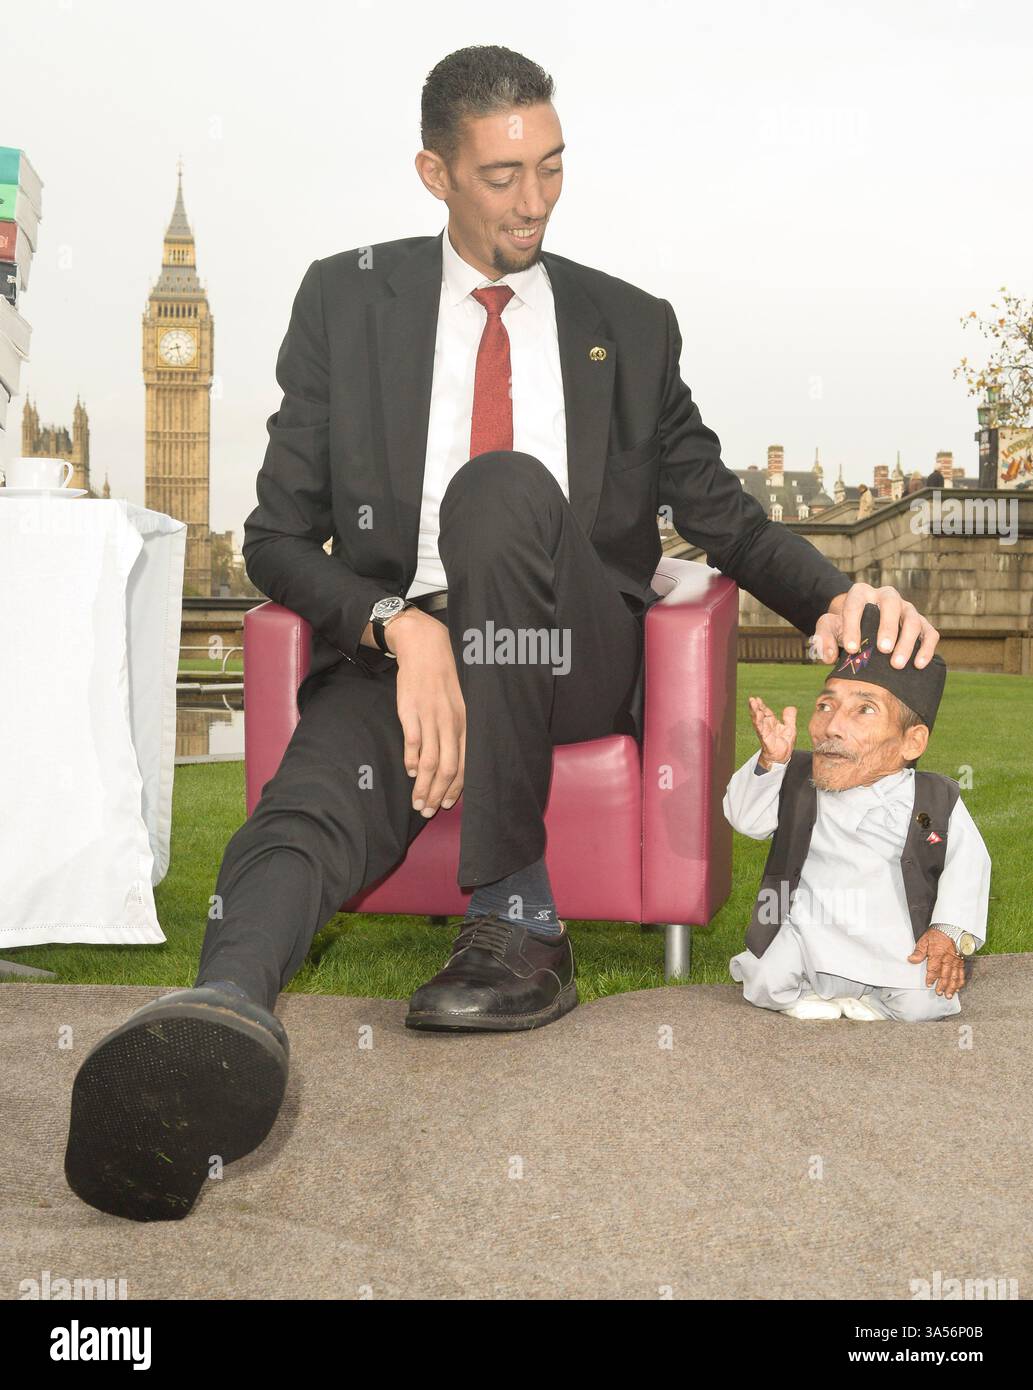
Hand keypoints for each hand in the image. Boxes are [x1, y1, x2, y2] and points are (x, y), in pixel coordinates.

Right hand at [389, 609, 465, 816]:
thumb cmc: (444, 680)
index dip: (456, 789)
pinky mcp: (411, 711)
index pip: (465, 765)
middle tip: (427, 811)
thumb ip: (456, 734)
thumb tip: (449, 764)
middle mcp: (452, 723)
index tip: (445, 804)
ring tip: (416, 802)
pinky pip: (414, 743)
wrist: (426, 648)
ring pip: (431, 762)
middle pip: (449, 769)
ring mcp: (431, 718)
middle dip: (438, 794)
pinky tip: (411, 772)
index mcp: (466, 723)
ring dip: (423, 786)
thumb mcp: (459, 705)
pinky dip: (412, 761)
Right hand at [748, 696, 795, 768]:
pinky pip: (761, 729)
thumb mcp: (790, 728)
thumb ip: (789, 718)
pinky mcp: (765, 739)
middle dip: (755, 707)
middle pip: (759, 714)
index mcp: (772, 723)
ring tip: (752, 704)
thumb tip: (791, 707)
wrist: (782, 757)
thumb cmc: (783, 744)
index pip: (766, 712)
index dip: (761, 705)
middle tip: (752, 699)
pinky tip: (757, 716)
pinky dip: (758, 722)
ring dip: (754, 712)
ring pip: (758, 720)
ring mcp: (765, 732)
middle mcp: (766, 727)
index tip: (757, 699)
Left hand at [813, 584, 939, 668]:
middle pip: (891, 604)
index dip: (853, 626)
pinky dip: (926, 648)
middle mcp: (887, 597)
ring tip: (897, 665)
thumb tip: (829, 657)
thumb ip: (823, 638)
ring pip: (912, 620)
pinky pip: (929, 633)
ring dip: (907, 642)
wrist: (863, 627)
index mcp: (861, 594)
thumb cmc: (846, 627)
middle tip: (882, 650)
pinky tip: (918, 665)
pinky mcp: (922, 624)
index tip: (851, 649)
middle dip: (888, 627)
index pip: (856, 604)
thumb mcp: (829, 627)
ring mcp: (906, 609)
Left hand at [908, 928, 965, 997]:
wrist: (952, 927)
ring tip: (949, 995)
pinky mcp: (961, 961)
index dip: (931, 978)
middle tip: (939, 993)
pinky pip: (961, 973)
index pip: (934, 969)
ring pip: (954, 976)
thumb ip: (919, 952)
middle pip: (945, 975)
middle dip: (942, 985)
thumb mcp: (924, 940)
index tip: (929, 984)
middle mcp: (948, 959)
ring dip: (952, 987)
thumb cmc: (937, 934)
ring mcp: (955, 961)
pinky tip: (958, 988)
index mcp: (937, 954)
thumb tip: (911, 960)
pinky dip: (960, 981)